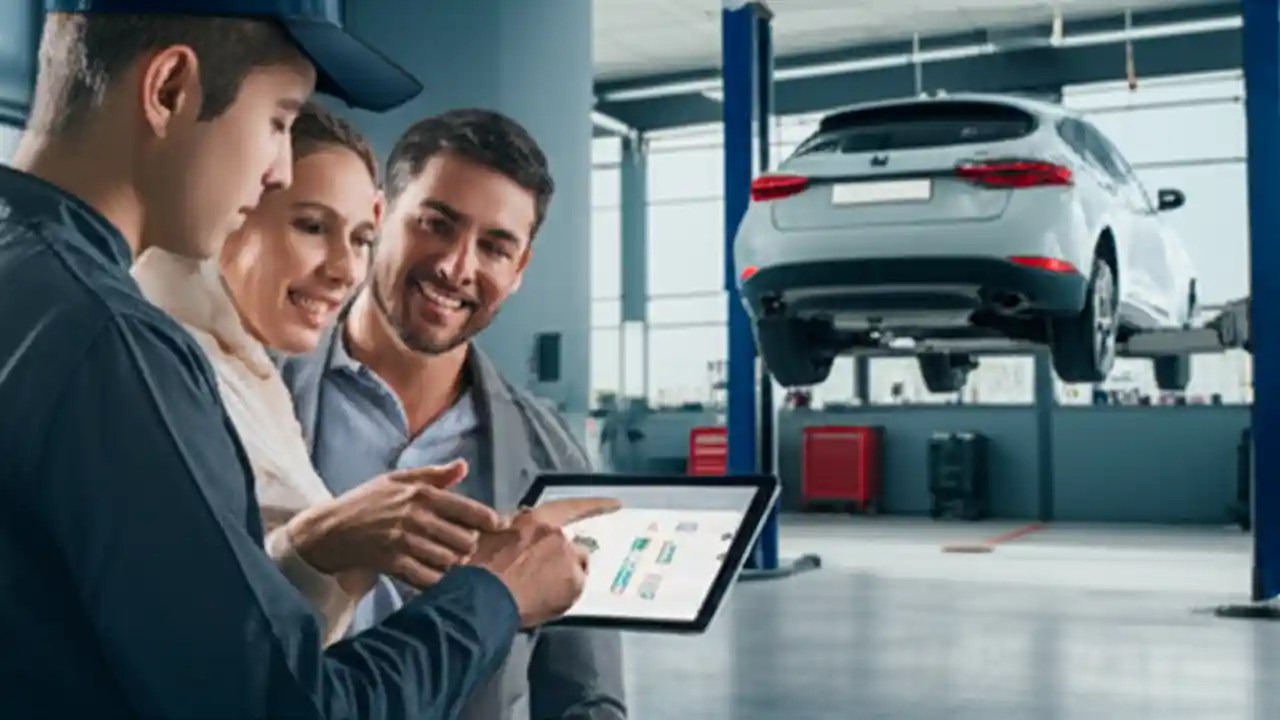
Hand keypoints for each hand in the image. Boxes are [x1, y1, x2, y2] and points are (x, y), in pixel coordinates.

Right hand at [286, 459, 503, 588]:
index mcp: (422, 494)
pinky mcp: (393, 563)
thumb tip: (463, 466)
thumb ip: (434, 474)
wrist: (331, 529)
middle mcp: (417, 517)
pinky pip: (428, 578)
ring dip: (454, 564)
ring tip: (451, 561)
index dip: (489, 521)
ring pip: (449, 560)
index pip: (468, 509)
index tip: (500, 526)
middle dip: (469, 546)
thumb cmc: (368, 501)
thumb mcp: (399, 479)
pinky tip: (436, 576)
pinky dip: (437, 580)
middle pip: (464, 539)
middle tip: (465, 547)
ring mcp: (405, 542)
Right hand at [470, 497, 620, 627]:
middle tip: (538, 577)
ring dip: (563, 577)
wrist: (483, 600)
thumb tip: (521, 525)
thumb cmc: (480, 570)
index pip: (572, 508)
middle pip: (572, 547)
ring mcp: (569, 559)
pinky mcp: (574, 582)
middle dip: (560, 560)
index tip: (616, 503)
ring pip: (574, 569)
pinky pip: (575, 587)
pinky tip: (543, 602)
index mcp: (536, 521)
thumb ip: (515, 530)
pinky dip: (564, 595)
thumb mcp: (492, 538)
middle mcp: (558, 536)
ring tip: (537, 592)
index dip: (595, 505)